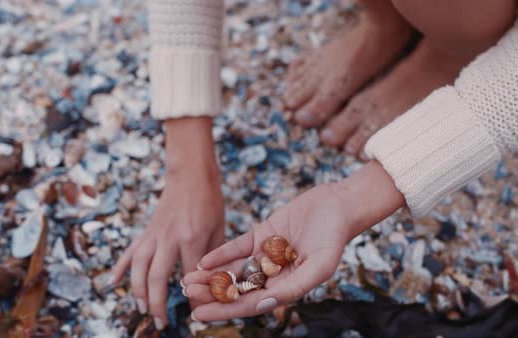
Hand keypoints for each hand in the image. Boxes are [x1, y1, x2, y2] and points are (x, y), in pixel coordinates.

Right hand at [111, 117, 223, 329]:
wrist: (191, 175)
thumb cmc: (210, 201)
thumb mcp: (219, 228)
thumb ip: (213, 256)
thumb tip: (210, 281)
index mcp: (191, 238)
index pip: (189, 276)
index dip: (191, 297)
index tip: (193, 315)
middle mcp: (168, 238)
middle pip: (158, 277)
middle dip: (157, 302)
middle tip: (159, 322)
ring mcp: (154, 235)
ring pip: (139, 266)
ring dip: (137, 289)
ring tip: (140, 308)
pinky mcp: (147, 231)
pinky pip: (130, 251)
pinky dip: (120, 267)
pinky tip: (113, 282)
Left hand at [182, 161, 404, 320]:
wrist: (338, 204)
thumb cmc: (334, 237)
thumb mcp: (319, 265)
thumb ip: (295, 286)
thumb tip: (266, 303)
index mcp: (286, 288)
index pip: (249, 304)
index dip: (223, 310)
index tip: (198, 314)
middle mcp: (274, 275)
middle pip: (236, 289)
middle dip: (210, 293)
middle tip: (186, 292)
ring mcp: (267, 255)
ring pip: (234, 270)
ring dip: (211, 275)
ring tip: (187, 280)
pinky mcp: (263, 235)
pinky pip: (238, 247)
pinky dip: (221, 254)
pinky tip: (204, 260)